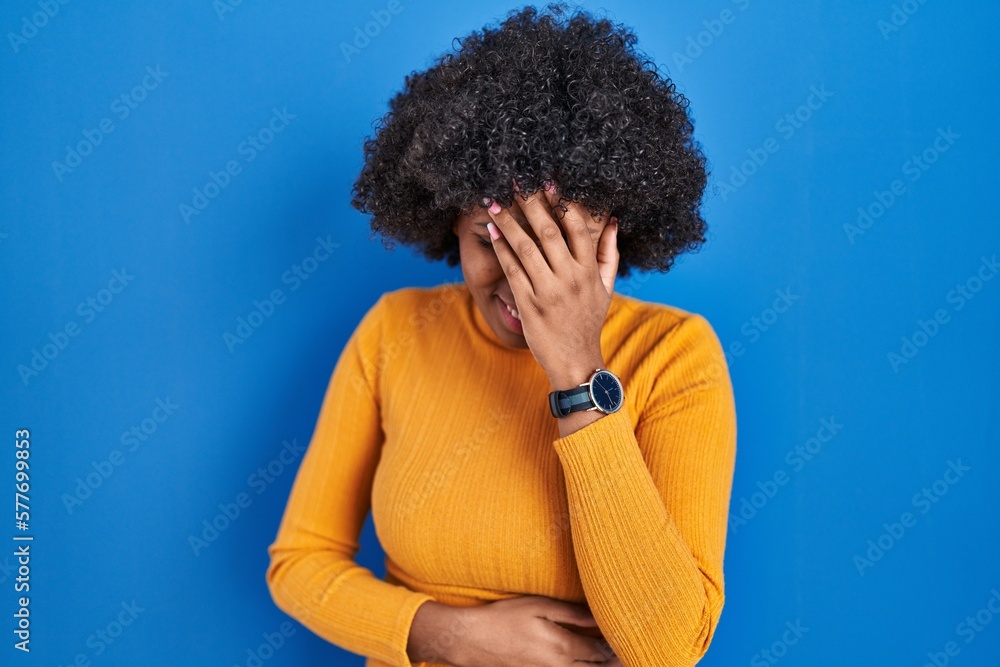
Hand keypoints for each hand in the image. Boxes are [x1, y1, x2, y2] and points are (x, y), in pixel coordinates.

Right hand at [455, 595, 618, 666]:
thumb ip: (572, 614)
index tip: (626, 639)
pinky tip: (581, 664)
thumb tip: (598, 616)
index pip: (600, 652)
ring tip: (610, 660)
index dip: (615, 647)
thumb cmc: (504, 618)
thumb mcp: (539, 607)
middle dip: (613, 662)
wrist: (472, 641)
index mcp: (563, 648)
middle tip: (626, 655)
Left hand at [484, 181, 618, 387]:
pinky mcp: (528, 304)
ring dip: (507, 222)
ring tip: (494, 204)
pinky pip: (512, 270)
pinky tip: (494, 232)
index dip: (561, 203)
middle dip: (529, 204)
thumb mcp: (606, 288)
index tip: (547, 183)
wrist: (575, 360)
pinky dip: (502, 249)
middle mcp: (569, 279)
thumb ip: (609, 254)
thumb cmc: (588, 321)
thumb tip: (612, 221)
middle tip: (515, 183)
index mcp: (589, 272)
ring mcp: (548, 292)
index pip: (576, 228)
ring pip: (525, 247)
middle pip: (547, 232)